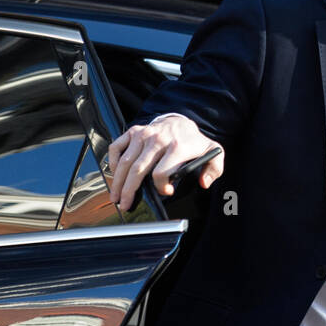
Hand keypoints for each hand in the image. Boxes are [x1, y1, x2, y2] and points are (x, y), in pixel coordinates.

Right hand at [106, 115, 224, 211]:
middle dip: (129, 191)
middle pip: (138, 170)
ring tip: (116, 196)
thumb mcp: (212, 153)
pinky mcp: (134, 131)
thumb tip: (204, 183)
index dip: (162, 187)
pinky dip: (112, 161)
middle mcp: (158, 140)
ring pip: (125, 162)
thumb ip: (214, 169)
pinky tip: (114, 174)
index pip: (161, 172)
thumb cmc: (194, 142)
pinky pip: (117, 147)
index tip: (166, 191)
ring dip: (118, 182)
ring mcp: (144, 134)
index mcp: (177, 147)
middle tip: (125, 204)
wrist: (182, 121)